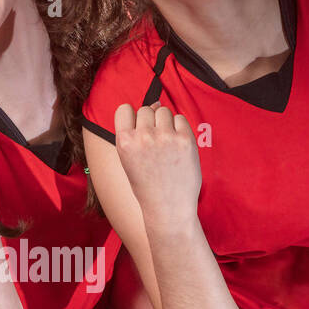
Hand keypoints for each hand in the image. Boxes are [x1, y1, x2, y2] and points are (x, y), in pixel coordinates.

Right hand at [113, 104, 200, 231]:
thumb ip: (136, 131)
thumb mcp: (129, 158)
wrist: (167, 206)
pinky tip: (177, 146)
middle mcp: (143, 137)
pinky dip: (179, 128)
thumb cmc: (147, 182)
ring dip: (165, 122)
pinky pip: (180, 119)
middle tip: (154, 143)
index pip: (124, 109)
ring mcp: (165, 137)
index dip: (131, 117)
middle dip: (150, 121)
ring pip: (163, 111)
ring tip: (166, 144)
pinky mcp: (185, 140)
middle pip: (146, 110)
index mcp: (124, 141)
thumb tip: (156, 102)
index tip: (137, 131)